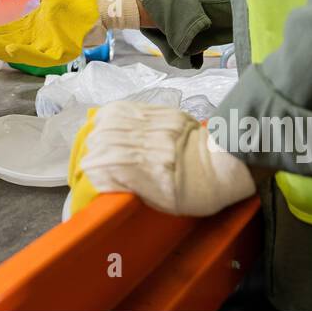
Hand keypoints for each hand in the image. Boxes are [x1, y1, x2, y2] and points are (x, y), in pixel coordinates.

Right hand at [0, 0, 139, 66]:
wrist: (101, 0)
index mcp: (34, 24)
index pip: (8, 31)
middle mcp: (39, 38)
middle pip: (10, 44)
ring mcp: (50, 47)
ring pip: (22, 53)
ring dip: (3, 50)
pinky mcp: (62, 53)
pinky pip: (41, 56)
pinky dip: (25, 53)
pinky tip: (11, 48)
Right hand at [67, 102, 254, 217]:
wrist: (223, 166)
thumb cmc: (194, 192)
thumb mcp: (162, 202)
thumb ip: (130, 187)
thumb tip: (101, 178)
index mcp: (154, 171)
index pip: (105, 163)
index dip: (91, 169)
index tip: (89, 175)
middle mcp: (154, 145)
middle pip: (104, 139)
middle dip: (92, 150)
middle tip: (92, 159)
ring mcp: (158, 125)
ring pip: (111, 120)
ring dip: (98, 131)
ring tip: (98, 140)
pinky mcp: (163, 113)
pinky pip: (127, 108)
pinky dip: (111, 115)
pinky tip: (108, 122)